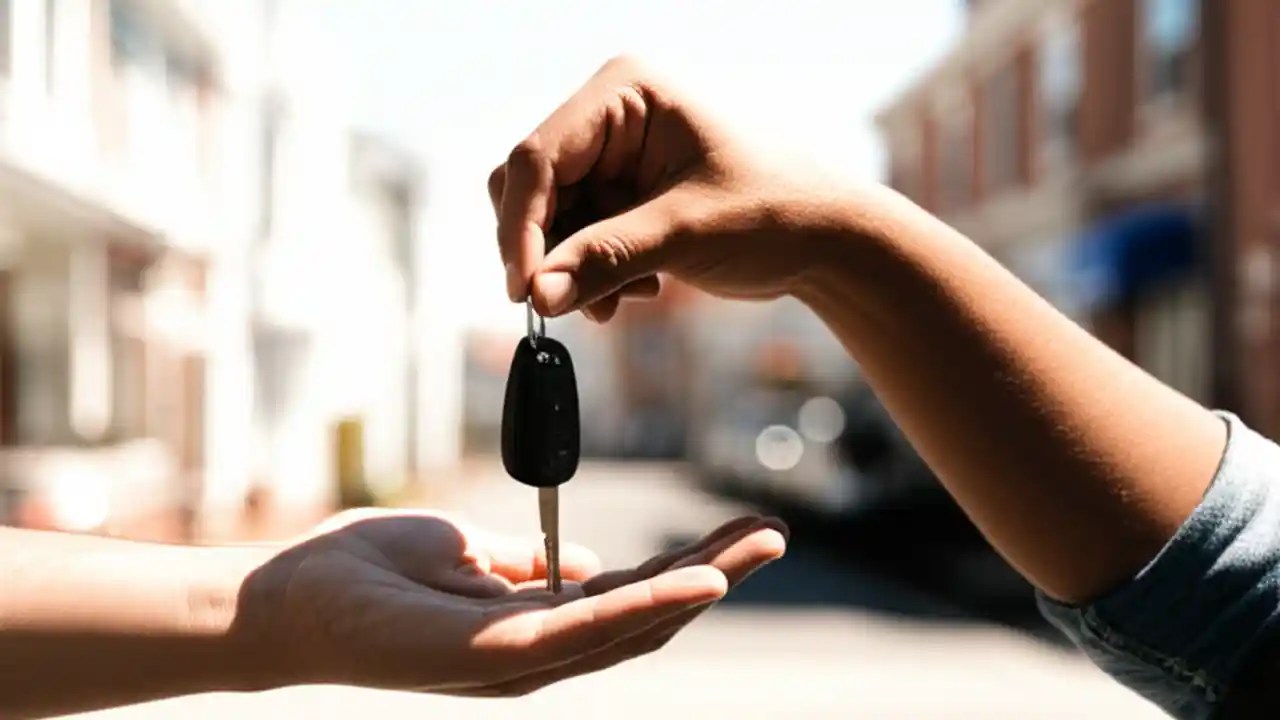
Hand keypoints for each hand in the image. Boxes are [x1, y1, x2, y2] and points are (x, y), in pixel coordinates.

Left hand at [231, 509, 785, 696]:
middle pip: (646, 619)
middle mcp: (536, 654)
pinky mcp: (496, 655)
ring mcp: (519, 661)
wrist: (282, 598)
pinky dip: (649, 605)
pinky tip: (700, 578)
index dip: (686, 568)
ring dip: (701, 586)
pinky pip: (586, 629)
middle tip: (773, 534)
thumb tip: (576, 560)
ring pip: (632, 628)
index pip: (626, 599)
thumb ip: (520, 560)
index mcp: (529, 625)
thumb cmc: (362, 574)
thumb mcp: (462, 551)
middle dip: (714, 576)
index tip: (736, 530)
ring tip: (757, 547)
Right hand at [489, 55, 863, 320]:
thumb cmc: (775, 212)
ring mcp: (613, 154)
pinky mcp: (620, 193)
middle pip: (530, 187)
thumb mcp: (686, 234)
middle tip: (576, 303)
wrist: (825, 238)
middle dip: (550, 252)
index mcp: (626, 91)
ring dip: (576, 270)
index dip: (520, 228)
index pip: (538, 157)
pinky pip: (575, 238)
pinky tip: (640, 292)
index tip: (525, 292)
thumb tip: (538, 295)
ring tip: (628, 300)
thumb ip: (606, 260)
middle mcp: (610, 113)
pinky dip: (593, 274)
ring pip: (548, 221)